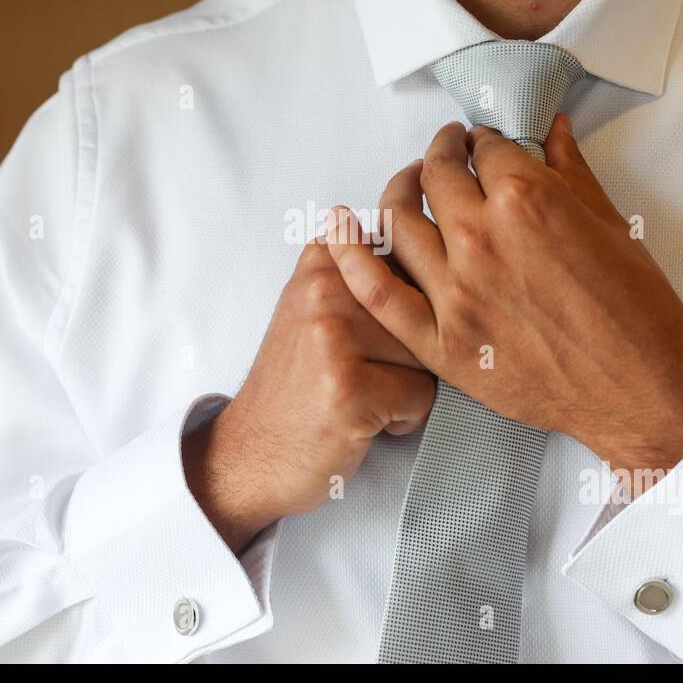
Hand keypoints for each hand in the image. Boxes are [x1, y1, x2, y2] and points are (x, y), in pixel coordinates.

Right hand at [184, 239, 436, 551]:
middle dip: (412, 350)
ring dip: (408, 384)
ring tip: (361, 393)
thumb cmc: (299, 384)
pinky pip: (421, 396)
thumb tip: (428, 230)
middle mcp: (326, 288)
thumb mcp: (315, 305)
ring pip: (430, 353)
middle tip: (361, 370)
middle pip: (428, 309)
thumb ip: (364, 267)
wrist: (252, 451)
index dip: (406, 308)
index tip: (369, 333)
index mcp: (324, 258)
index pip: (415, 260)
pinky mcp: (348, 387)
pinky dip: (402, 419)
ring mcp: (334, 336)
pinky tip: (361, 419)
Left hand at [325, 115, 682, 480]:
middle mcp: (481, 239)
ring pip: (400, 223)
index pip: (485, 148)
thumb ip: (569, 170)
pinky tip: (338, 229)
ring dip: (399, 191)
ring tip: (409, 184)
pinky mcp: (442, 342)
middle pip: (437, 178)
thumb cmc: (637, 308)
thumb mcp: (610, 223)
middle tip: (446, 152)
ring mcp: (456, 293)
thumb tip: (550, 130)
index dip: (484, 140)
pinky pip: (378, 294)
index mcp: (526, 200)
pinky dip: (351, 257)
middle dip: (441, 154)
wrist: (642, 388)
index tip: (483, 143)